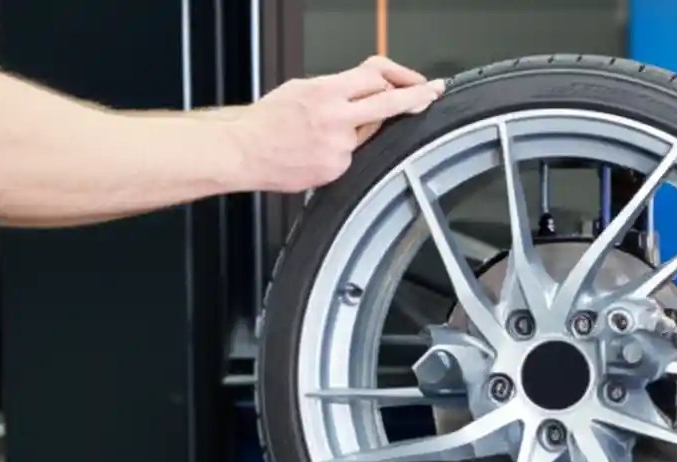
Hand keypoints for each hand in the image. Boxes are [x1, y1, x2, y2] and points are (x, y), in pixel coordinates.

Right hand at [230, 56, 443, 192]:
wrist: (244, 151)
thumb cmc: (267, 120)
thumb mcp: (301, 88)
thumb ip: (336, 89)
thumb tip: (366, 88)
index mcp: (326, 91)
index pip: (375, 78)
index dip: (400, 78)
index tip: (418, 83)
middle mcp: (336, 118)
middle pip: (388, 104)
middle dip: (416, 99)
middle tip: (432, 94)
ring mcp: (339, 146)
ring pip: (369, 132)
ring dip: (360, 127)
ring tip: (325, 130)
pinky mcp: (337, 169)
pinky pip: (353, 156)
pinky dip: (343, 150)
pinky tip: (318, 149)